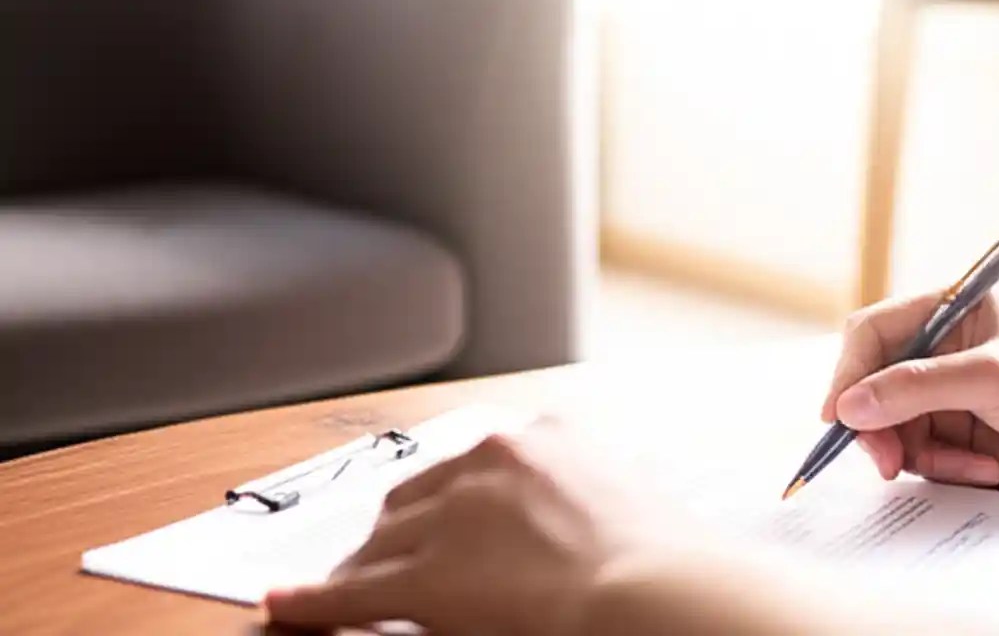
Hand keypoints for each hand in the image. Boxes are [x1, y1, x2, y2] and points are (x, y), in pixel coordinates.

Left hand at [264, 416, 684, 634]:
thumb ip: (582, 498)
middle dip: (399, 531)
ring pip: (382, 541)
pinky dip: (311, 598)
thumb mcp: (626, 504)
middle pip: (416, 496)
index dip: (444, 503)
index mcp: (543, 438)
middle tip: (388, 561)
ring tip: (346, 590)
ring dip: (364, 564)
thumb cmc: (668, 565)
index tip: (437, 520)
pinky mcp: (428, 572)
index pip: (469, 467)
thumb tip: (572, 528)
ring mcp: (455, 514)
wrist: (660, 593)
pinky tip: (287, 603)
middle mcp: (490, 461)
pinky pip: (352, 589)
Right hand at [821, 290, 998, 486]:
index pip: (873, 334)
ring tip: (963, 465)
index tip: (839, 416)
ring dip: (917, 453)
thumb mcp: (989, 381)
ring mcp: (946, 390)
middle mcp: (941, 347)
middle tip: (885, 462)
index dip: (849, 373)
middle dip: (880, 426)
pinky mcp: (956, 428)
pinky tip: (983, 467)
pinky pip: (920, 450)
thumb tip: (849, 407)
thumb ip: (915, 389)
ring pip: (892, 425)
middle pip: (874, 384)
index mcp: (949, 309)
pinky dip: (943, 465)